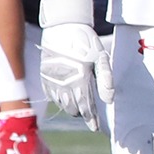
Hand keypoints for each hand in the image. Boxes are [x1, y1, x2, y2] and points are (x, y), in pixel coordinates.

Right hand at [39, 0, 112, 131]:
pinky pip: (50, 95)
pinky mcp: (44, 75)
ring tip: (79, 108)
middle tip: (89, 115)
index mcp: (80, 80)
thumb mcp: (101, 58)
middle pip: (73, 108)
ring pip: (61, 103)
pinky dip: (58, 99)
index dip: (91, 119)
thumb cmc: (86, 42)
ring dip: (71, 107)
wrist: (63, 26)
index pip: (86, 107)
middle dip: (82, 113)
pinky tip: (64, 98)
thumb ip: (105, 80)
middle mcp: (64, 83)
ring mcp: (52, 80)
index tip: (95, 127)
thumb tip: (109, 100)